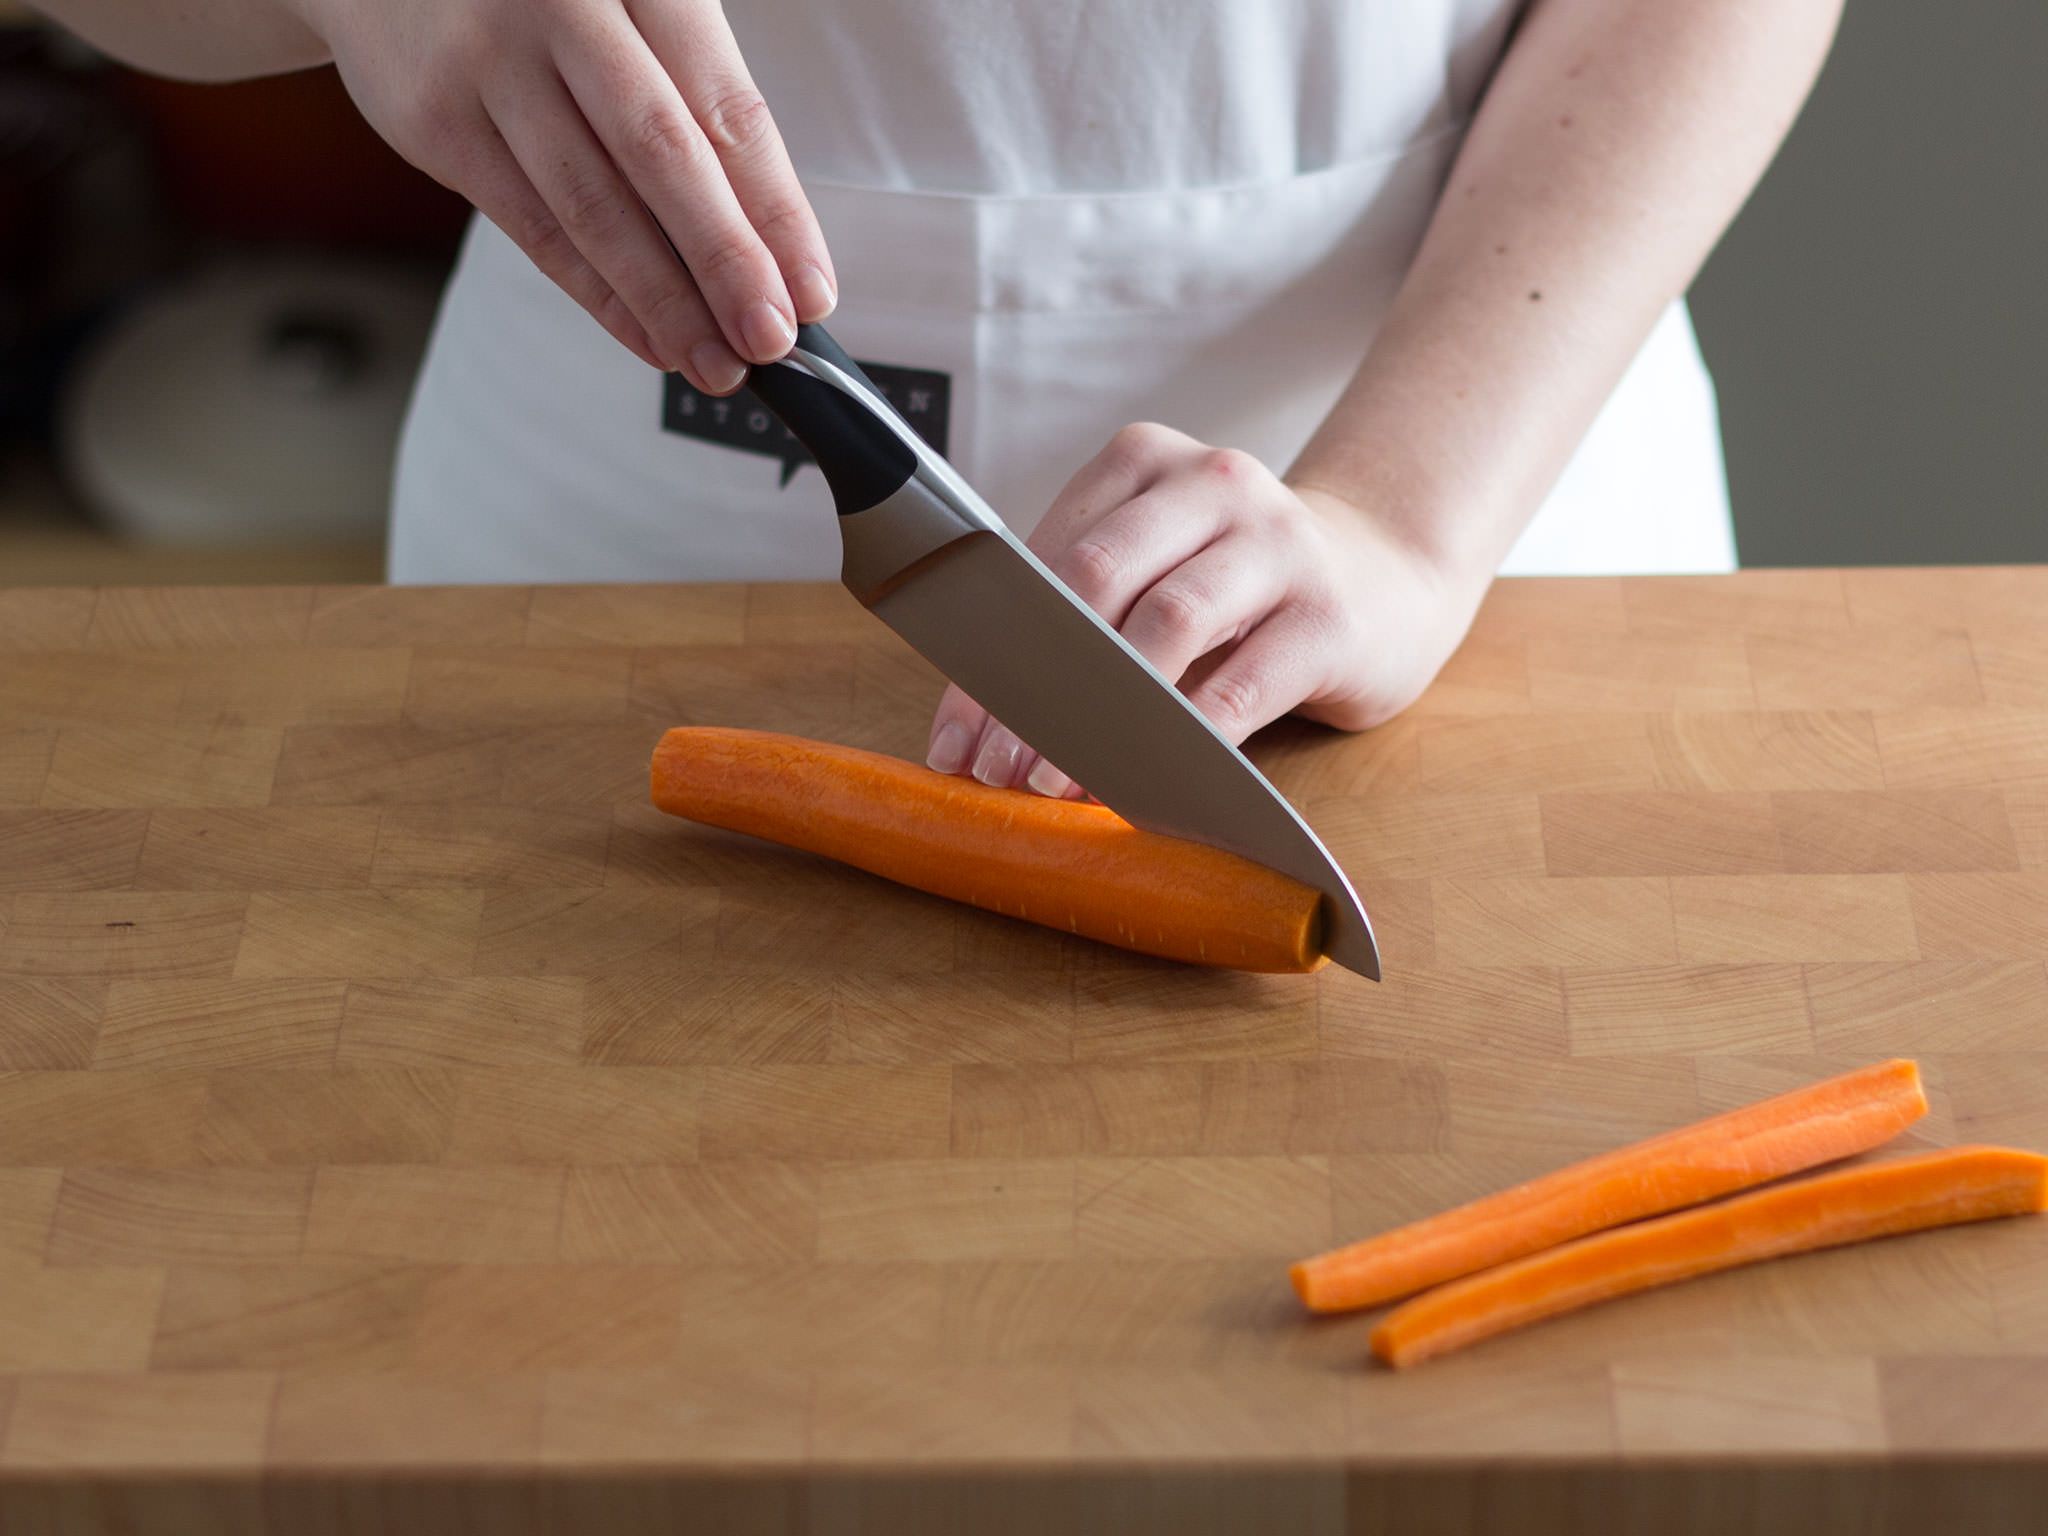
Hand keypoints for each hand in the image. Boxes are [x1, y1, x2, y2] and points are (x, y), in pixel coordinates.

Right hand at [292, 0, 834, 389]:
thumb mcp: (627, 1)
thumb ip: (691, 93)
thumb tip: (767, 237)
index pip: (725, 108)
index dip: (775, 210)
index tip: (811, 289)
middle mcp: (561, 6)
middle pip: (660, 156)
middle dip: (725, 264)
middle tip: (769, 339)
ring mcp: (489, 62)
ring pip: (592, 206)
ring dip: (663, 301)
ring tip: (716, 361)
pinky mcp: (436, 120)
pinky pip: (532, 228)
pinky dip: (597, 295)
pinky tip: (648, 338)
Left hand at [923, 423, 1488, 795]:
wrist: (1385, 579)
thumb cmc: (1240, 588)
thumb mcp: (1157, 568)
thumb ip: (1080, 618)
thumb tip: (981, 726)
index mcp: (1145, 462)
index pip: (1043, 560)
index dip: (986, 656)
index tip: (955, 741)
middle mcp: (1214, 483)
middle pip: (1096, 580)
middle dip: (1033, 687)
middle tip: (997, 769)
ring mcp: (1280, 542)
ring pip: (1168, 624)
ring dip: (1101, 715)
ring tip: (1056, 782)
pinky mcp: (1329, 615)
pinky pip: (1243, 686)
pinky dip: (1184, 740)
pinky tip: (1147, 782)